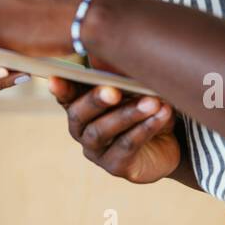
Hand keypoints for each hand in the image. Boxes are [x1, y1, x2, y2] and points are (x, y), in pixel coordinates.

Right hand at [49, 77, 180, 183]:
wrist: (170, 143)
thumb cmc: (146, 108)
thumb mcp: (136, 89)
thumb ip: (123, 76)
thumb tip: (121, 58)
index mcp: (81, 105)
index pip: (65, 96)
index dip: (60, 89)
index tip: (55, 79)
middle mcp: (81, 129)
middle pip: (78, 114)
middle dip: (95, 100)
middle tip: (113, 90)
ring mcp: (95, 150)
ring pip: (101, 131)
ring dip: (127, 114)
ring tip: (151, 102)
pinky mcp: (115, 166)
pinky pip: (126, 146)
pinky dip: (144, 129)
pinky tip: (161, 115)